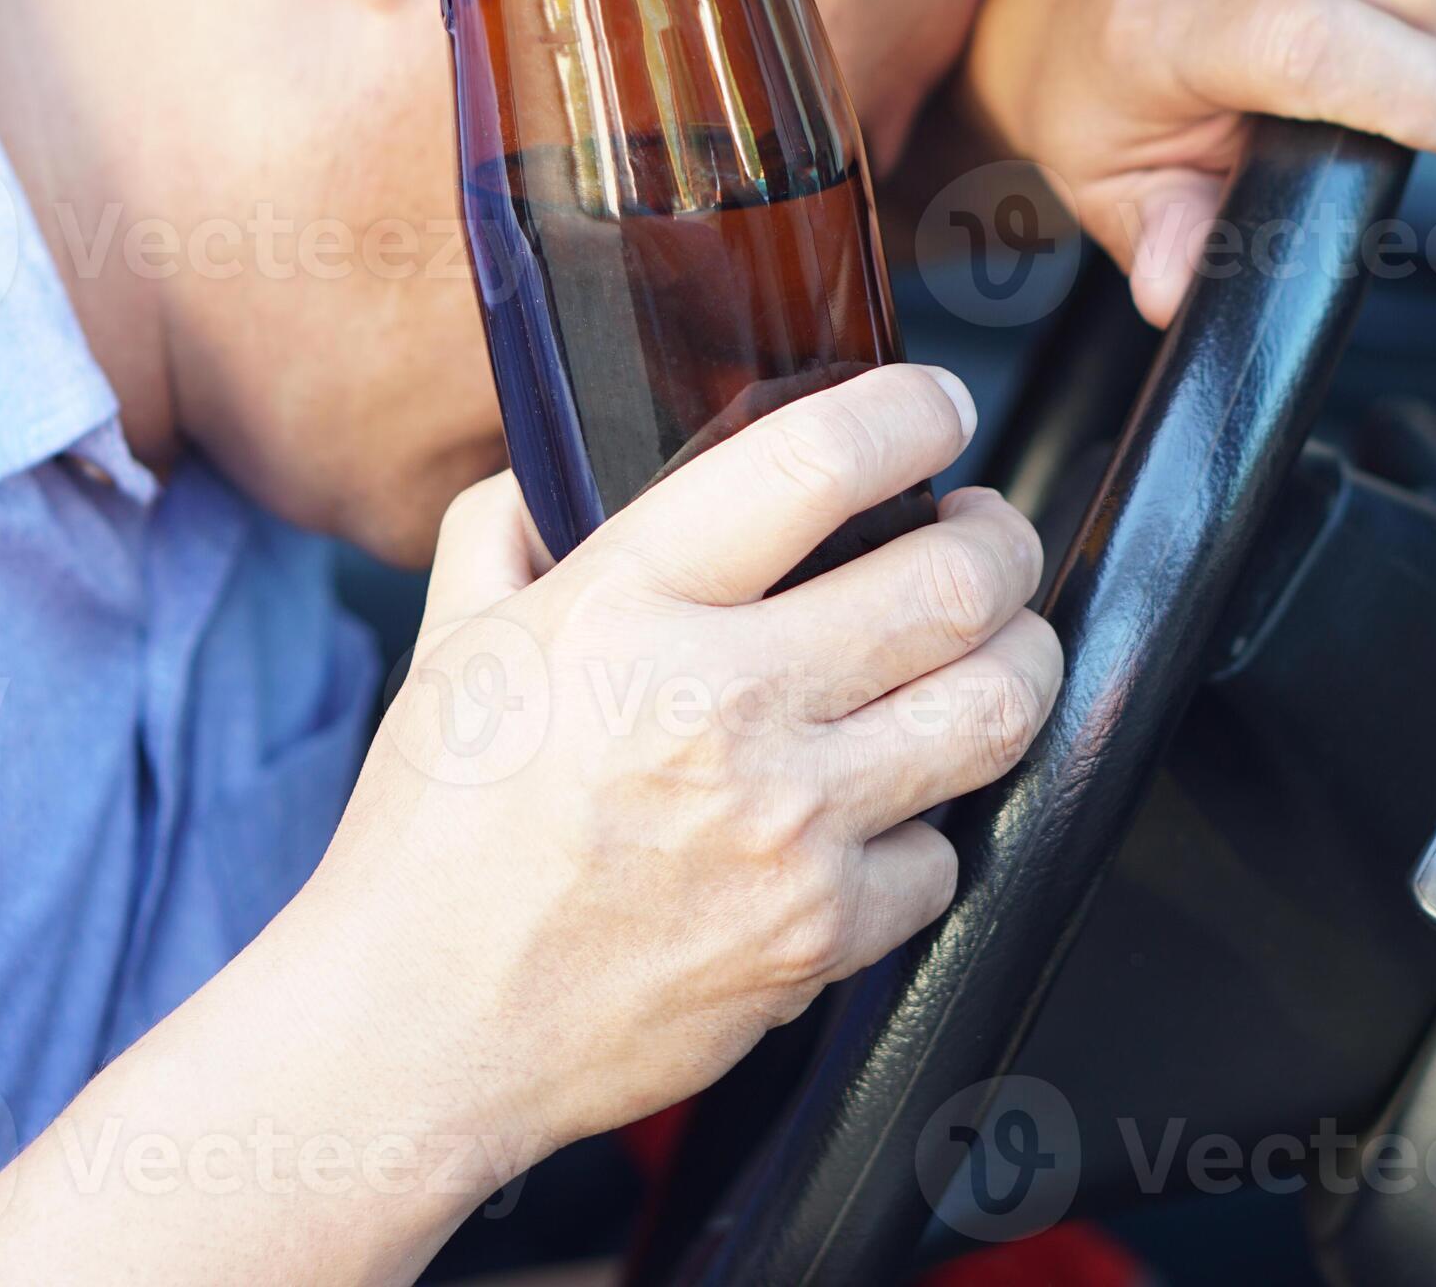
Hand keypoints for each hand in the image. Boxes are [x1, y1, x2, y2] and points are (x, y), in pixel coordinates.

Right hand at [298, 364, 1058, 1157]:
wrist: (418, 1027)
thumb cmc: (429, 840)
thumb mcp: (450, 644)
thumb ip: (503, 528)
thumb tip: (550, 468)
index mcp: (625, 608)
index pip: (817, 462)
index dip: (912, 412)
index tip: (935, 409)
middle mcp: (719, 706)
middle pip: (956, 584)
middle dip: (1001, 542)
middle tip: (984, 539)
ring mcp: (785, 828)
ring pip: (994, 711)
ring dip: (1018, 663)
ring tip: (992, 648)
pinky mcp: (819, 936)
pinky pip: (943, 859)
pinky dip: (929, 831)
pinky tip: (888, 812)